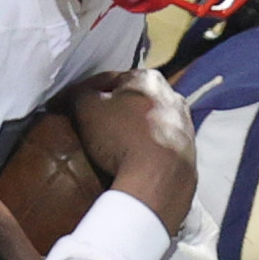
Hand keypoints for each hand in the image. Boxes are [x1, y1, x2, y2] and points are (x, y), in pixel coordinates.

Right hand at [61, 68, 198, 230]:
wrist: (159, 181)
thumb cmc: (122, 137)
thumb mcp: (87, 109)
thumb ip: (78, 95)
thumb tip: (72, 96)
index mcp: (148, 78)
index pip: (108, 79)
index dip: (84, 92)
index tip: (68, 105)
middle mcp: (173, 97)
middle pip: (132, 101)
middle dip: (112, 111)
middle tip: (90, 126)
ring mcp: (185, 127)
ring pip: (149, 124)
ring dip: (131, 132)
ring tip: (110, 148)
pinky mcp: (189, 155)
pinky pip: (159, 148)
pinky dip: (145, 152)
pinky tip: (131, 163)